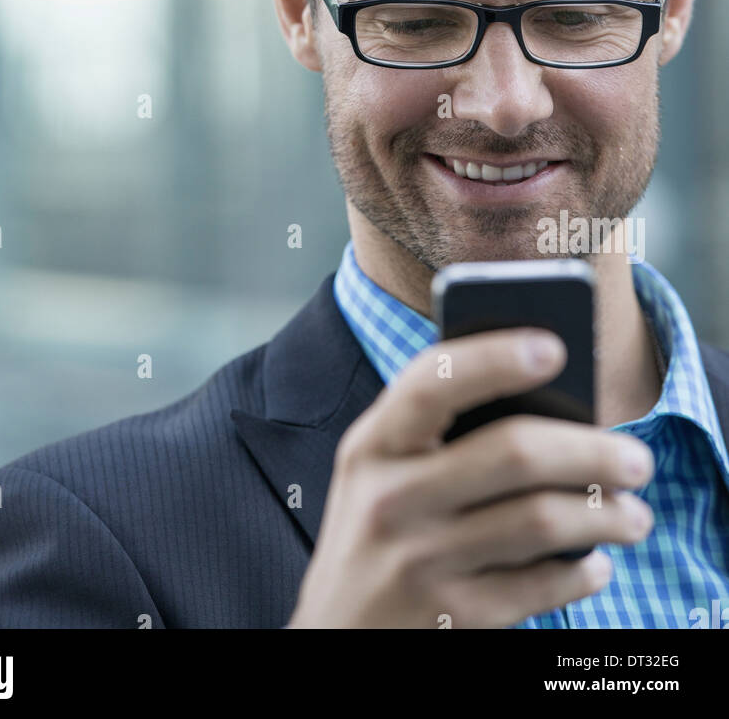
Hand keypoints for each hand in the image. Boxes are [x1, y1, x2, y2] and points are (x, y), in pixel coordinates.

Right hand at [286, 328, 653, 627]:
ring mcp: (419, 560)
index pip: (432, 382)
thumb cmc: (379, 527)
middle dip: (593, 451)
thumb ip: (439, 430)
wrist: (337, 630)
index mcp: (373, 443)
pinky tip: (596, 563)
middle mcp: (391, 498)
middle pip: (514, 453)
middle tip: (638, 459)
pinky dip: (583, 572)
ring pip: (541, 521)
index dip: (493, 358)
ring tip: (634, 514)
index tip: (553, 347)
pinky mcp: (450, 615)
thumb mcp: (382, 469)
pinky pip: (539, 586)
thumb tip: (551, 401)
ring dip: (605, 515)